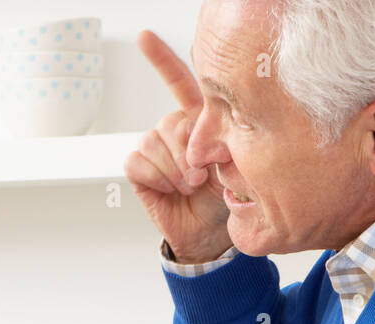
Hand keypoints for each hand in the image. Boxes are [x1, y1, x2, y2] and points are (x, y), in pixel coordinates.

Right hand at [126, 30, 231, 262]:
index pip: (179, 82)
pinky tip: (168, 189)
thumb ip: (224, 143)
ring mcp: (155, 148)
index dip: (160, 59)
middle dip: (186, 153)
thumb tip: (206, 137)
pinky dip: (156, 178)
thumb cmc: (225, 198)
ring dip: (173, 169)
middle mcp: (174, 129)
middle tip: (200, 178)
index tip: (144, 37)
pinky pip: (139, 162)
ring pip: (153, 142)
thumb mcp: (236, 166)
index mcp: (198, 121)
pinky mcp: (140, 169)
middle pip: (171, 122)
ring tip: (188, 186)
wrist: (209, 234)